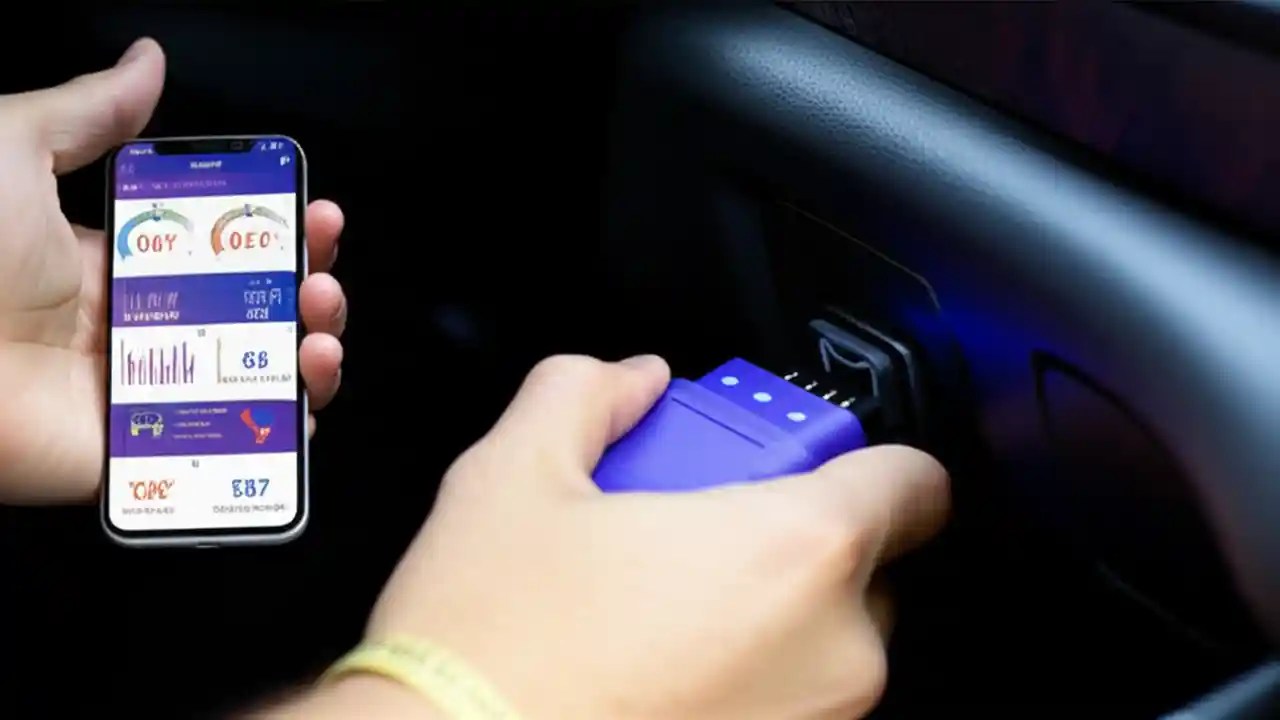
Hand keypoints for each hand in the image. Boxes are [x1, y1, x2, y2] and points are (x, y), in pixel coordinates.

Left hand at [0, 38, 347, 504]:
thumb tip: (147, 61)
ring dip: (309, 363)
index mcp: (117, 267)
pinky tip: (298, 406)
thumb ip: (91, 112)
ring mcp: (143, 400)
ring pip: (255, 389)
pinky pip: (225, 463)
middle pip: (255, 321)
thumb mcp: (14, 149)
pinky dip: (277, 444)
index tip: (313, 212)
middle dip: (309, 296)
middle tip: (320, 280)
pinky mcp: (136, 459)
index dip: (280, 235)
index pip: (223, 254)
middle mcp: (140, 335)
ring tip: (318, 336)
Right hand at [362, 355, 948, 719]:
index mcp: (795, 553)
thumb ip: (585, 394)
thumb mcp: (512, 478)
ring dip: (759, 612)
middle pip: (857, 563)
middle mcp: (834, 655)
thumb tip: (626, 382)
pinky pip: (789, 701)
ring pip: (822, 641)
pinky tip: (650, 668)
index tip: (784, 460)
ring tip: (650, 608)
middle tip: (685, 533)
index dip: (852, 453)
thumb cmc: (487, 654)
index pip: (912, 481)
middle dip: (782, 537)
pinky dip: (744, 677)